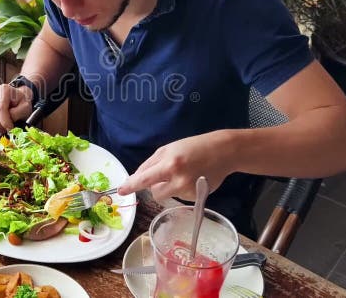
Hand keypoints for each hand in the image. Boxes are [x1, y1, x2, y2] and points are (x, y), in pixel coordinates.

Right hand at [0, 84, 32, 134]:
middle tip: (4, 132)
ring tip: (2, 131)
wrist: (18, 100)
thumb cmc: (22, 103)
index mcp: (4, 89)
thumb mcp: (26, 107)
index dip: (4, 121)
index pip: (0, 107)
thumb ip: (17, 113)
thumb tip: (8, 121)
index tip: (10, 129)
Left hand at [117, 131, 234, 201]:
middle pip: (155, 193)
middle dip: (155, 186)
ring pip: (168, 196)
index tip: (121, 191)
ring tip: (184, 173)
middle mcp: (179, 180)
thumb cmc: (193, 147)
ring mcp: (189, 191)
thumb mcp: (168, 149)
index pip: (145, 179)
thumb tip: (137, 178)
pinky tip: (192, 178)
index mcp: (169, 165)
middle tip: (165, 174)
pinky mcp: (196, 198)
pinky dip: (181, 189)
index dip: (131, 186)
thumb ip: (150, 164)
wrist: (223, 152)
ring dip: (169, 187)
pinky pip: (180, 197)